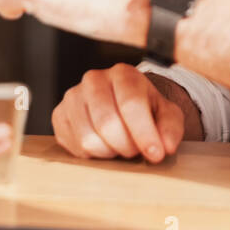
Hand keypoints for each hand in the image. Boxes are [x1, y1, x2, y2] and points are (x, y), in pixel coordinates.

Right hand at [51, 64, 186, 162]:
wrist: (120, 106)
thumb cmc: (145, 110)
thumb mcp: (166, 115)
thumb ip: (171, 127)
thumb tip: (166, 146)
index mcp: (123, 74)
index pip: (131, 104)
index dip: (144, 133)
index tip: (156, 154)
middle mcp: (94, 79)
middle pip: (107, 123)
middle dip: (126, 145)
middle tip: (135, 149)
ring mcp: (72, 96)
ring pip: (88, 138)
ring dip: (109, 152)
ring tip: (119, 146)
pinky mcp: (58, 115)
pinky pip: (74, 146)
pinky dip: (92, 155)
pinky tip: (102, 146)